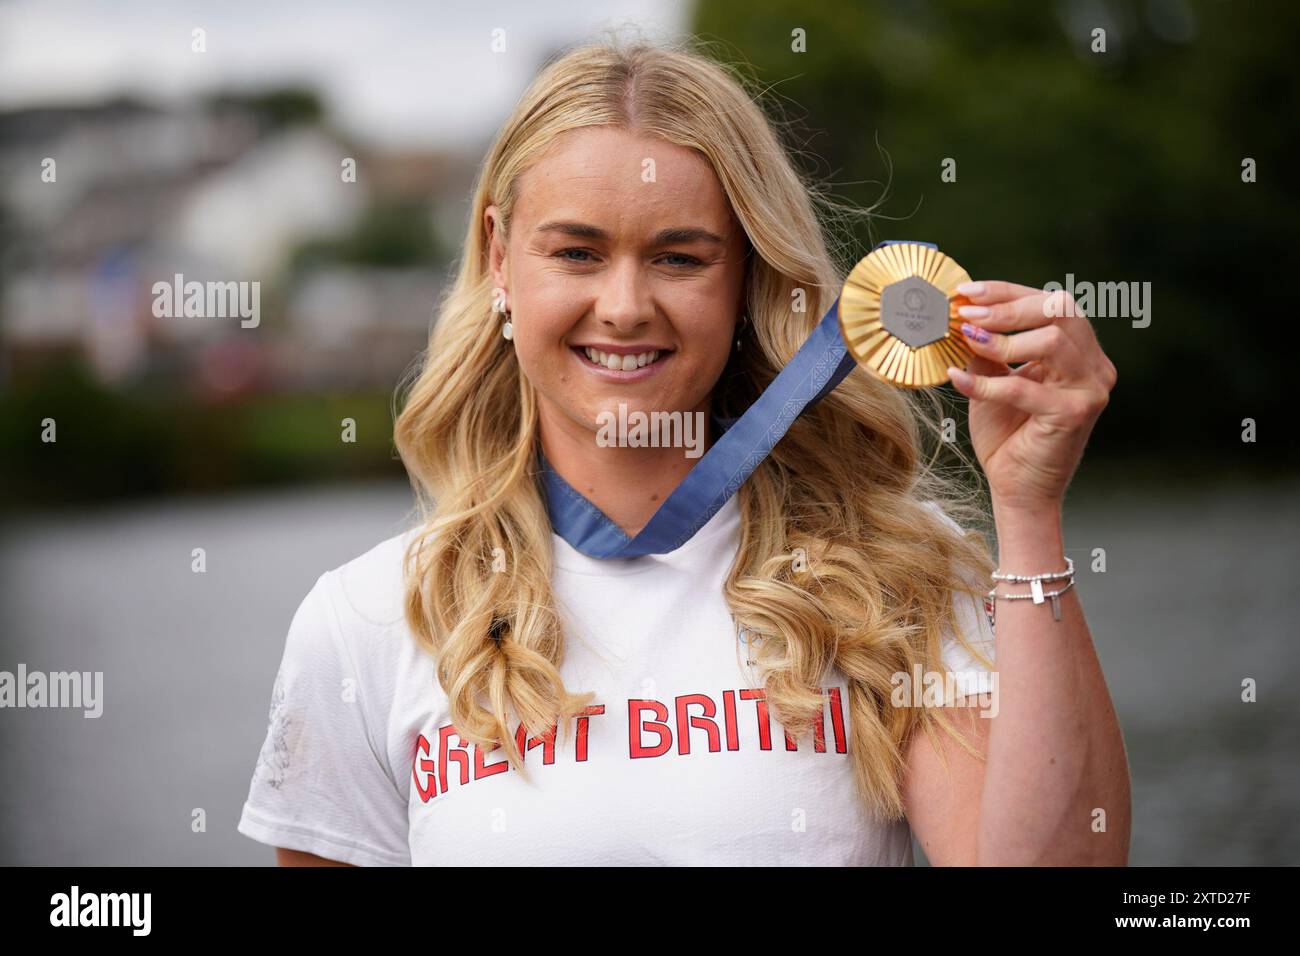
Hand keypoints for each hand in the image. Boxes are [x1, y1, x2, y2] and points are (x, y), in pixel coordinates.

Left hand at [945, 280, 1117, 513]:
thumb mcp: (993, 377)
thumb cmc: (1007, 433)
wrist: (1018, 488)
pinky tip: (958, 381)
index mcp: (1080, 350)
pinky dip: (987, 382)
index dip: (1007, 292)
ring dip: (1002, 339)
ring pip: (1051, 341)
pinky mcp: (1073, 414)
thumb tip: (963, 312)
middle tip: (966, 315)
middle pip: (1060, 310)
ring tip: (967, 342)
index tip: (966, 292)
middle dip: (1008, 307)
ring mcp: (1089, 389)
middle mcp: (1094, 366)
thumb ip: (988, 346)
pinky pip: (1025, 388)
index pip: (1051, 303)